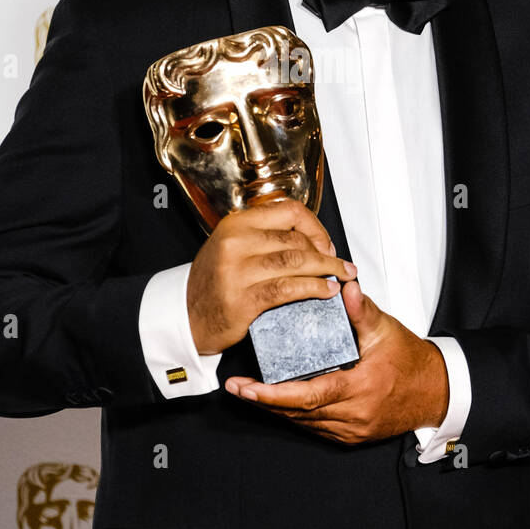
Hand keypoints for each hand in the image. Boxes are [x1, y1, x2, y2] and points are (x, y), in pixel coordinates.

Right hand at [187, 199, 357, 354]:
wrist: (187, 317)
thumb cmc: (214, 283)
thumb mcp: (232, 246)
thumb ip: (265, 236)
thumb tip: (311, 238)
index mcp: (236, 224)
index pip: (289, 211)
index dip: (316, 227)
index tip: (326, 243)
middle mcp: (236, 242)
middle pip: (296, 239)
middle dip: (327, 252)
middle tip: (340, 264)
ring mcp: (238, 271)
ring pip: (296, 262)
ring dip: (327, 270)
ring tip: (341, 276)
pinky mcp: (244, 299)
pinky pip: (289, 288)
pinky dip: (314, 288)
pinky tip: (326, 291)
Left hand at [224, 278, 448, 442]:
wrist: (435, 391)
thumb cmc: (411, 361)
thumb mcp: (387, 331)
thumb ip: (363, 310)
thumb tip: (345, 285)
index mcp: (360, 389)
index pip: (307, 396)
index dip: (272, 394)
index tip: (247, 386)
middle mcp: (353, 416)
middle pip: (298, 413)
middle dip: (264, 401)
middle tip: (237, 387)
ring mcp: (351, 430)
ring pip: (304, 422)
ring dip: (276, 408)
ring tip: (249, 392)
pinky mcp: (351, 436)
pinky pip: (315, 427)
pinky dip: (295, 414)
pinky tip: (278, 400)